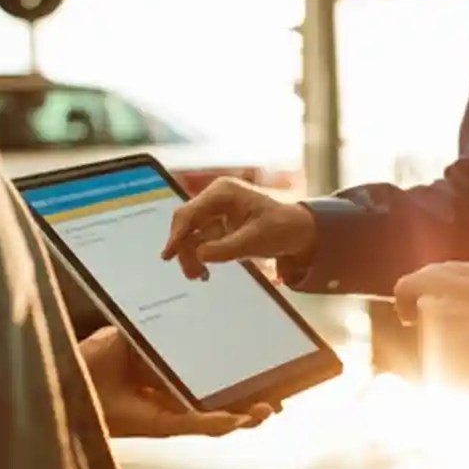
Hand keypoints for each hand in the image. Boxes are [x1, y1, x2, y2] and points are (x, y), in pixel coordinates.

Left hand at [80, 326, 275, 437]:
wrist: (65, 375)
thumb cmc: (92, 356)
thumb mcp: (138, 334)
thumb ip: (166, 331)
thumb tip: (197, 314)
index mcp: (166, 375)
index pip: (210, 376)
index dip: (238, 377)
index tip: (264, 368)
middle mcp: (170, 398)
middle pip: (219, 402)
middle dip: (251, 401)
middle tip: (276, 398)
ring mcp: (167, 414)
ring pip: (214, 419)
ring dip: (244, 416)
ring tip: (266, 410)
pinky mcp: (158, 425)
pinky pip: (194, 426)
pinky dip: (219, 423)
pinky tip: (239, 419)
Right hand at [161, 177, 315, 279]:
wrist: (300, 231)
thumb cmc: (282, 228)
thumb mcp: (255, 240)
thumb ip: (226, 248)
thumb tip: (199, 255)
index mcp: (223, 192)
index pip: (190, 212)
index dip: (176, 234)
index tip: (168, 255)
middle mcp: (216, 197)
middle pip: (187, 224)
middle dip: (186, 249)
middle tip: (192, 275)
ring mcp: (217, 210)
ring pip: (192, 234)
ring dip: (192, 255)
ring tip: (200, 276)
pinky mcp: (220, 223)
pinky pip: (202, 239)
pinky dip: (202, 255)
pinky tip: (205, 271)